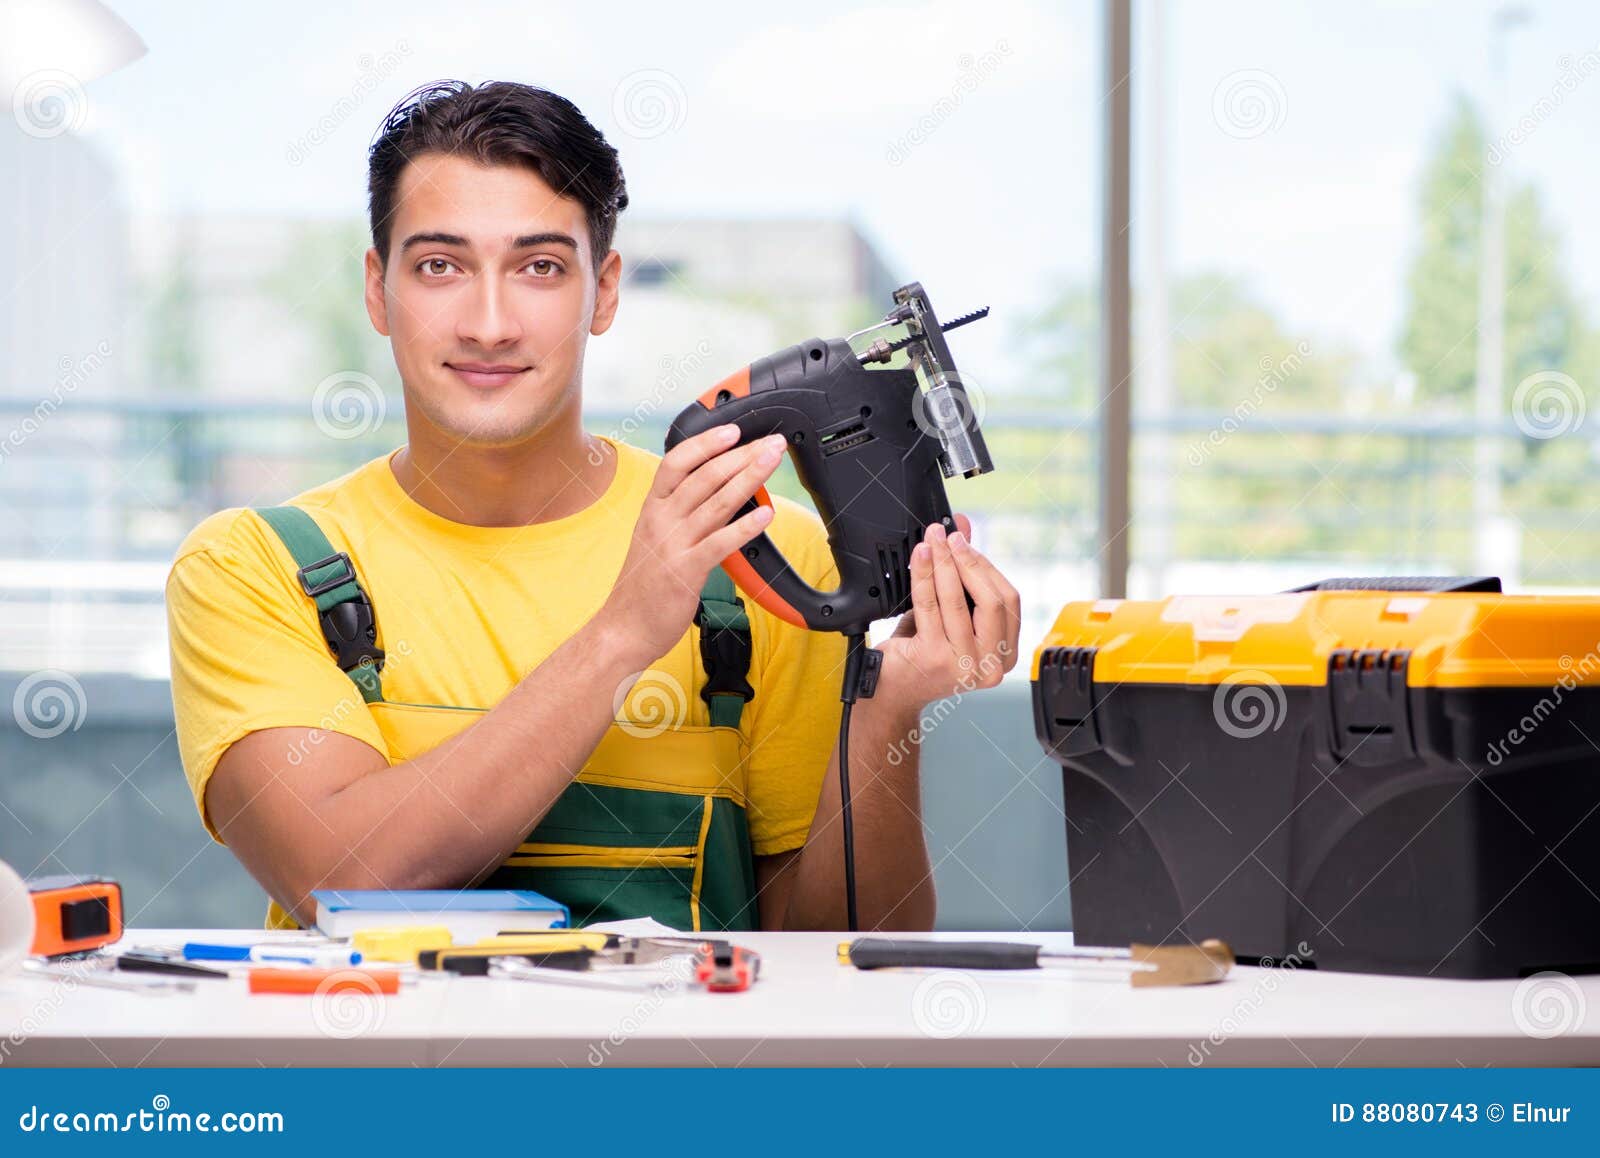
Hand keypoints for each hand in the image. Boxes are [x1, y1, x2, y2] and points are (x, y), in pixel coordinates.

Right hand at [600, 424, 786, 668]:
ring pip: (717, 502)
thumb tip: (719, 490)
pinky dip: (746, 526)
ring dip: (749, 478)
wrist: (623, 628)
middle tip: (772, 443)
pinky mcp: (686, 571)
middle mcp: (661, 520)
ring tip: (773, 462)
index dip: (706, 443)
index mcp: (652, 508)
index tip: (733, 430)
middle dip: (742, 454)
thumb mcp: (655, 537)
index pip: (676, 461)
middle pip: (704, 476)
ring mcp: (673, 545)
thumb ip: (682, 513)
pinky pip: (721, 543)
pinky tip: (766, 514)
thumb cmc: (643, 585)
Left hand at [874, 513, 1020, 710]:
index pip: (1008, 601)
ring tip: (931, 541)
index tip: (963, 542)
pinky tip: (920, 558)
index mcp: (1004, 655)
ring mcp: (965, 665)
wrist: (891, 690)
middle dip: (967, 561)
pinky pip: (931, 607)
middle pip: (991, 600)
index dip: (986, 566)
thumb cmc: (921, 653)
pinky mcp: (935, 659)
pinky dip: (924, 577)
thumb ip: (962, 573)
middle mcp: (991, 665)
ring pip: (959, 601)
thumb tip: (964, 528)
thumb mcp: (948, 612)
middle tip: (946, 536)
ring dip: (943, 564)